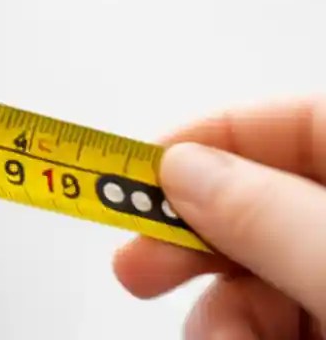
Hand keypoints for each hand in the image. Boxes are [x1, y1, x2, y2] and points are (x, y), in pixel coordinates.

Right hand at [114, 98, 325, 338]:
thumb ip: (266, 214)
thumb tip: (184, 168)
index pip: (299, 122)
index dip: (218, 135)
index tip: (146, 168)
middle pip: (264, 201)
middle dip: (194, 233)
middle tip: (140, 263)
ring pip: (259, 269)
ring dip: (218, 304)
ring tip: (216, 337)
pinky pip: (274, 317)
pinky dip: (241, 331)